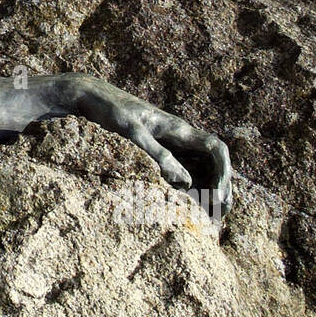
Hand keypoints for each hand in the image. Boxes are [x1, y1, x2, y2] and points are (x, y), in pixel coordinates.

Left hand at [70, 77, 232, 214]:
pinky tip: (188, 208)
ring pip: (200, 169)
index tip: (219, 196)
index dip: (223, 172)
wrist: (92, 97)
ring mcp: (170, 145)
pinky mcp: (156, 152)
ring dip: (208, 190)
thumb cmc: (111, 111)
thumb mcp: (132, 132)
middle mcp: (180, 137)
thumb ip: (158, 155)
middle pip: (213, 162)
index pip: (216, 149)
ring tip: (212, 219)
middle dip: (221, 186)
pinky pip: (181, 171)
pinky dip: (189, 190)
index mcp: (179, 129)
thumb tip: (185, 182)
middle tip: (221, 214)